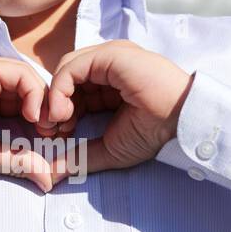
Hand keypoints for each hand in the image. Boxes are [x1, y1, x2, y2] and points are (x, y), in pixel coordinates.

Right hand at [0, 55, 56, 191]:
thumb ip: (21, 163)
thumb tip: (48, 181)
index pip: (28, 96)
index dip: (44, 114)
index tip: (51, 138)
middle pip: (32, 84)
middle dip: (48, 107)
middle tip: (55, 131)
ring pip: (29, 76)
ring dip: (44, 101)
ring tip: (44, 126)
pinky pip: (19, 73)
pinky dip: (34, 93)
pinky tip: (33, 115)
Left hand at [45, 40, 194, 176]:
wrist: (180, 122)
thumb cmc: (154, 134)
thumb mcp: (109, 149)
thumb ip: (79, 159)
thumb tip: (50, 175)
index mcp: (111, 82)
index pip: (73, 90)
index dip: (59, 113)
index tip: (57, 136)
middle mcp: (109, 66)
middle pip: (66, 79)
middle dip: (53, 106)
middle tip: (49, 131)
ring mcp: (109, 57)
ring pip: (65, 70)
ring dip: (54, 98)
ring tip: (57, 123)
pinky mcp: (110, 55)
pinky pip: (72, 67)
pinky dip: (60, 89)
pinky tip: (62, 113)